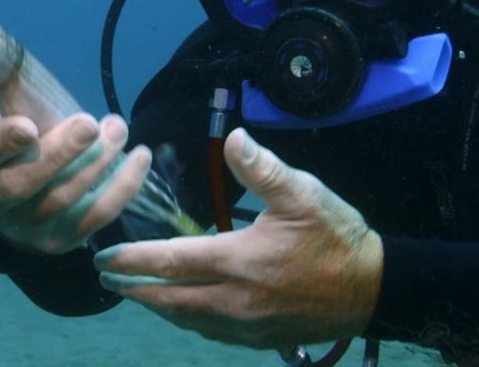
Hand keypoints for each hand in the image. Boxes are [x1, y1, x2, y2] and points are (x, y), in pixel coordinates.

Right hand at [0, 102, 151, 253]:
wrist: (17, 205)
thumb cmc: (12, 148)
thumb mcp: (2, 119)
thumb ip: (11, 98)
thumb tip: (14, 61)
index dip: (2, 142)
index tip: (28, 126)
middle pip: (21, 184)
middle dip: (59, 153)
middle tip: (88, 123)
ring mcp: (25, 230)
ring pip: (62, 199)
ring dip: (97, 162)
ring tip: (118, 128)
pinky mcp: (61, 242)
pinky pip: (96, 216)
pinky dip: (123, 186)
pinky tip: (140, 156)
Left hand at [94, 128, 383, 349]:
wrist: (373, 289)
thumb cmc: (337, 236)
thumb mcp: (304, 193)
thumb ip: (263, 169)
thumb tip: (232, 138)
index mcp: (240, 261)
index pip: (172, 262)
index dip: (133, 260)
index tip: (104, 258)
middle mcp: (236, 300)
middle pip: (170, 299)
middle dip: (135, 289)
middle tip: (108, 279)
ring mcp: (247, 325)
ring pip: (188, 319)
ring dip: (158, 307)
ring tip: (138, 292)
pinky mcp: (259, 339)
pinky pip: (211, 334)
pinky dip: (188, 320)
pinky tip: (183, 311)